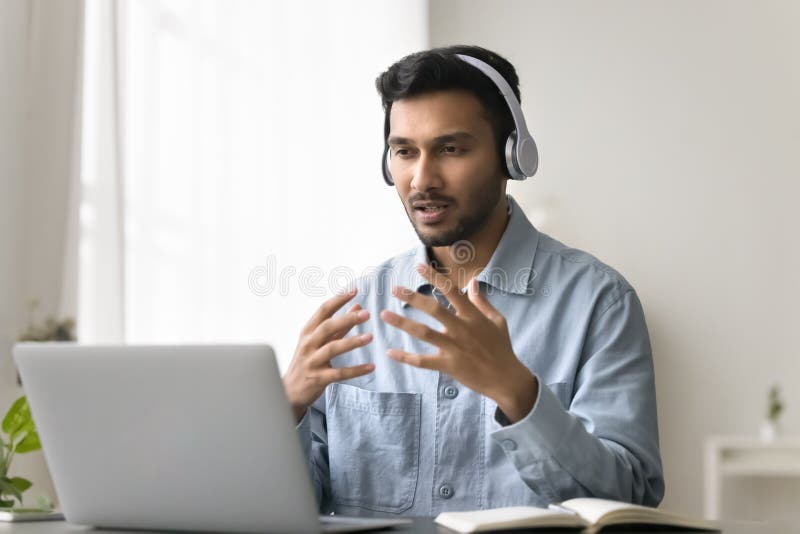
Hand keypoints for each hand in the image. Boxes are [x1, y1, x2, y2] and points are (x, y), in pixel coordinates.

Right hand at [283, 288, 374, 422]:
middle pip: (327, 327)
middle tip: (367, 314)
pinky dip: (355, 370)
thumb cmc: (308, 360)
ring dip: (352, 342)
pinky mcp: (318, 378)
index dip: (338, 300)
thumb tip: (358, 307)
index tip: (354, 290)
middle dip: (347, 319)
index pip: (323, 310)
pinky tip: (371, 367)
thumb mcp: (320, 341)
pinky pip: (339, 373)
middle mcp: (308, 343)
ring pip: (332, 348)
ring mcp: (312, 361)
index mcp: (308, 331)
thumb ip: (340, 325)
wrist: (290, 390)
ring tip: (370, 337)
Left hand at [380, 264, 537, 422]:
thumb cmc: (502, 348)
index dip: (434, 277)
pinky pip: (423, 361)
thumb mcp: (497, 320)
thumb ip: (482, 301)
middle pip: (433, 309)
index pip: (451, 290)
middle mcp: (462, 329)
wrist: (507, 379)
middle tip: (394, 289)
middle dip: (412, 297)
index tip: (419, 266)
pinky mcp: (449, 366)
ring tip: (384, 315)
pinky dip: (406, 357)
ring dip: (403, 323)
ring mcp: (454, 348)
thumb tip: (473, 281)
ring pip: (424, 333)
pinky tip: (390, 352)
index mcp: (473, 316)